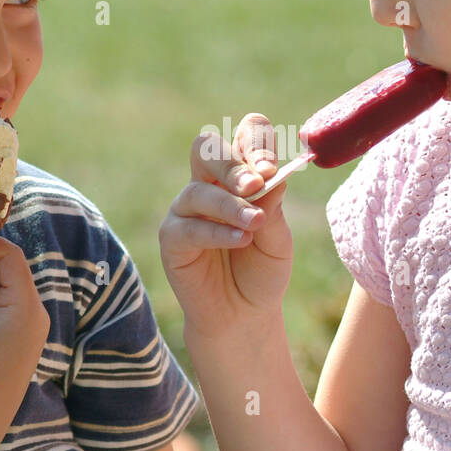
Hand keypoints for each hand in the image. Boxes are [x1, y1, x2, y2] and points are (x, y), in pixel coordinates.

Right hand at [158, 113, 292, 343]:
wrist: (245, 315)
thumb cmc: (262, 270)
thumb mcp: (278, 239)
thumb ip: (274, 207)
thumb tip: (272, 174)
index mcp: (239, 174)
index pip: (244, 135)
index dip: (255, 141)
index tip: (271, 167)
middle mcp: (208, 184)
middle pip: (207, 148)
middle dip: (232, 162)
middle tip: (258, 183)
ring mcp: (186, 210)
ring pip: (199, 192)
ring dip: (231, 205)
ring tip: (256, 224)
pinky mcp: (172, 239)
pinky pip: (189, 228)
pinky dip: (217, 232)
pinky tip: (240, 240)